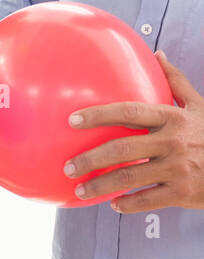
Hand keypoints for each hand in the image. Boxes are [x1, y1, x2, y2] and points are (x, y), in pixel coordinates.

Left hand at [64, 51, 203, 211]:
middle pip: (121, 149)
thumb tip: (157, 54)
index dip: (99, 114)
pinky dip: (128, 204)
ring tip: (79, 189)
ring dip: (100, 185)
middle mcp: (173, 142)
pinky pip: (149, 200)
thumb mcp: (200, 105)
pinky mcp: (184, 193)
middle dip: (90, 159)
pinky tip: (113, 204)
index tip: (73, 120)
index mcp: (173, 118)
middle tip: (68, 166)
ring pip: (130, 178)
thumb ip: (176, 82)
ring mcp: (178, 169)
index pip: (129, 111)